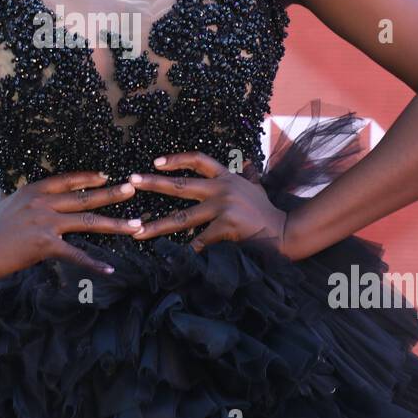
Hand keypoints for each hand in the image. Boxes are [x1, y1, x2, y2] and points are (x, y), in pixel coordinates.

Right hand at [0, 170, 139, 278]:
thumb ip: (5, 195)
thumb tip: (1, 190)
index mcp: (34, 190)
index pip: (68, 180)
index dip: (89, 178)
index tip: (106, 176)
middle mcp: (44, 203)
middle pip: (85, 197)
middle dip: (112, 193)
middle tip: (133, 188)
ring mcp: (47, 223)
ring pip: (88, 221)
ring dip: (115, 223)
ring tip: (137, 224)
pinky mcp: (46, 245)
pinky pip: (76, 254)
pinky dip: (94, 263)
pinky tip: (110, 269)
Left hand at [127, 152, 288, 253]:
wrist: (286, 232)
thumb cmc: (268, 212)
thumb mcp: (257, 187)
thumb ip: (248, 175)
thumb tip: (248, 163)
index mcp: (227, 177)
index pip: (198, 161)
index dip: (176, 159)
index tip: (155, 162)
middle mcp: (222, 189)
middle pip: (181, 185)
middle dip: (153, 183)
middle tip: (131, 181)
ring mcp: (223, 207)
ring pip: (182, 218)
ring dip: (157, 226)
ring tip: (137, 231)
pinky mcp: (226, 227)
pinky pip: (199, 241)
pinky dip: (186, 251)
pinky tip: (170, 258)